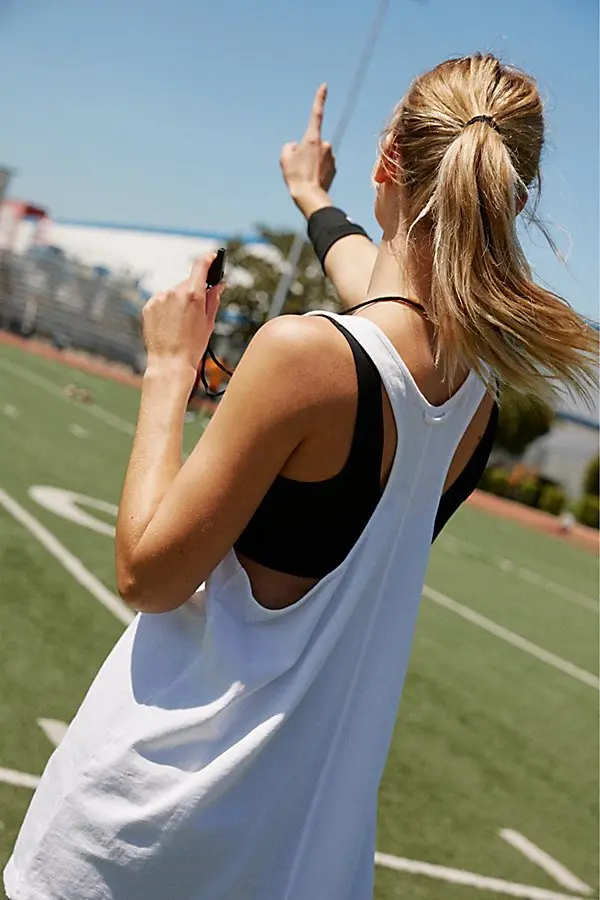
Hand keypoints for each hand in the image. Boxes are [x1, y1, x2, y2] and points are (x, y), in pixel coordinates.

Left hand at [142, 254, 224, 377]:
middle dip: (193, 292)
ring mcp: (159, 298)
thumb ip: (214, 298)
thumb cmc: (192, 346)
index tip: (211, 258)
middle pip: (187, 283)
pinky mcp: (148, 306)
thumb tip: (218, 284)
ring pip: (173, 293)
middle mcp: (174, 292)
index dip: (208, 259)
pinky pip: (161, 301)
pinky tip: (169, 324)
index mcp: (193, 294)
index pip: (201, 265)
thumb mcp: (209, 322)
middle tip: (196, 312)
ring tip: (180, 323)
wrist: (170, 363)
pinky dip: (166, 309)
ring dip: (178, 302)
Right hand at [280, 83, 336, 209]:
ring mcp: (331, 157)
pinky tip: (313, 180)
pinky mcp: (334, 168)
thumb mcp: (284, 158)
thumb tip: (296, 147)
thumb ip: (289, 147)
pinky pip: (322, 166)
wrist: (310, 196)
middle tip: (299, 167)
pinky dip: (317, 171)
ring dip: (311, 162)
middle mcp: (325, 144)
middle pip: (312, 143)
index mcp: (312, 138)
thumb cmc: (296, 176)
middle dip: (306, 151)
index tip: (324, 86)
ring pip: (318, 156)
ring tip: (305, 175)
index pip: (316, 114)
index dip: (319, 99)